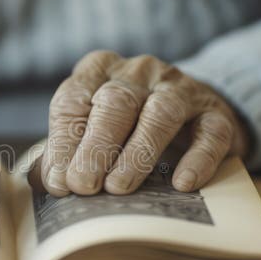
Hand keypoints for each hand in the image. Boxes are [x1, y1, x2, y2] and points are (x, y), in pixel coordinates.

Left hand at [39, 50, 248, 195]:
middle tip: (84, 186)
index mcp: (98, 70)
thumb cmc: (128, 126)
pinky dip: (197, 159)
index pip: (74, 100)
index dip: (63, 142)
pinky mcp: (215, 113)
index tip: (58, 182)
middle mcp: (138, 72)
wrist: (193, 114)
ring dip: (137, 153)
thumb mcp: (92, 129)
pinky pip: (209, 133)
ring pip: (160, 113)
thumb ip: (66, 150)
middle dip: (96, 147)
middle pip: (115, 103)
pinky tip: (182, 183)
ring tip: (118, 188)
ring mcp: (180, 88)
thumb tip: (45, 183)